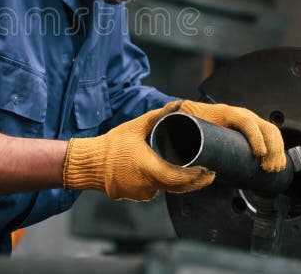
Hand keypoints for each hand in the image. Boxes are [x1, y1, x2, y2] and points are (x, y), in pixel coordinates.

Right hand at [63, 100, 214, 200]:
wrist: (90, 162)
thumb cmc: (112, 145)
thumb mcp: (135, 127)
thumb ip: (158, 116)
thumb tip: (177, 104)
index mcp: (149, 168)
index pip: (179, 178)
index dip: (196, 177)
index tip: (209, 171)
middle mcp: (148, 184)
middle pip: (178, 187)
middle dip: (194, 181)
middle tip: (207, 172)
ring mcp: (142, 193)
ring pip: (167, 189)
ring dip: (177, 181)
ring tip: (189, 169)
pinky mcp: (136, 195)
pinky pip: (155, 190)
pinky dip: (162, 182)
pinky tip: (165, 172)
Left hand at [179, 100, 286, 171]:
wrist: (200, 113)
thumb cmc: (199, 124)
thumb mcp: (198, 132)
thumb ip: (200, 147)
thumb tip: (203, 170)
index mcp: (228, 113)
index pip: (246, 122)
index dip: (255, 138)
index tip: (259, 154)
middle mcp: (244, 114)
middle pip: (265, 128)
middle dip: (271, 149)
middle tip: (267, 168)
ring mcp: (252, 119)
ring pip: (272, 132)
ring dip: (277, 151)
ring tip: (273, 169)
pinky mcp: (257, 127)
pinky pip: (273, 135)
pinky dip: (278, 150)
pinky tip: (278, 164)